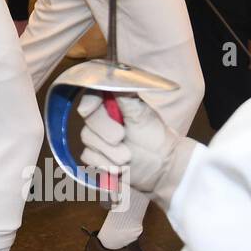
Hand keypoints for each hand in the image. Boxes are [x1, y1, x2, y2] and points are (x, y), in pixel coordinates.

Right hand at [76, 92, 192, 209]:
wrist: (162, 168)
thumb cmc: (156, 138)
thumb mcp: (143, 115)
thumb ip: (126, 98)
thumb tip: (113, 83)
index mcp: (114, 104)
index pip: (92, 96)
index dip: (88, 102)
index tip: (88, 110)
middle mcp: (103, 119)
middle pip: (88, 120)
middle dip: (105, 132)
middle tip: (122, 138)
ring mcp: (98, 138)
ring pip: (88, 140)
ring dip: (109, 152)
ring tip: (127, 158)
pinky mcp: (96, 157)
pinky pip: (88, 157)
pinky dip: (104, 164)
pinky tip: (119, 168)